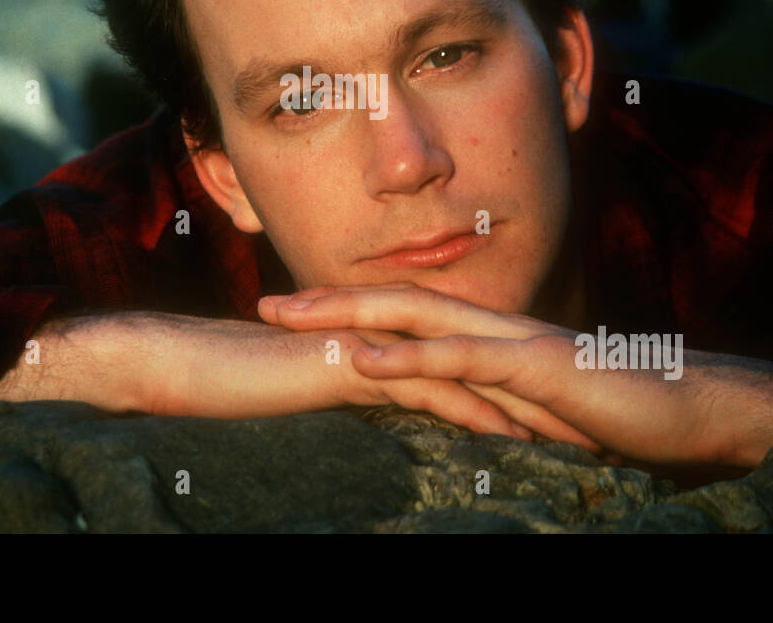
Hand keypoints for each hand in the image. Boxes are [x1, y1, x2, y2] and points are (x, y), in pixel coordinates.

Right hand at [0, 309, 538, 440]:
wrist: (186, 364)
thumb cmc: (235, 382)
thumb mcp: (306, 391)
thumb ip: (344, 394)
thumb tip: (371, 413)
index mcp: (383, 339)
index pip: (458, 360)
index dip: (507, 385)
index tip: (553, 413)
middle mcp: (387, 335)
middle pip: (478, 361)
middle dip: (532, 392)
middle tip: (586, 417)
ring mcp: (375, 345)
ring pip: (465, 373)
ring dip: (518, 405)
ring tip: (570, 434)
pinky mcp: (356, 366)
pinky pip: (426, 391)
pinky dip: (471, 414)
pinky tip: (508, 438)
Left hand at [258, 284, 772, 467]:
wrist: (692, 410)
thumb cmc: (618, 412)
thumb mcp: (539, 410)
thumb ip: (493, 402)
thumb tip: (452, 414)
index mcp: (492, 337)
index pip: (409, 315)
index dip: (351, 310)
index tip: (297, 316)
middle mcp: (496, 327)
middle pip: (397, 302)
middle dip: (329, 300)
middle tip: (265, 304)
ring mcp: (515, 342)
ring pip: (419, 317)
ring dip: (350, 314)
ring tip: (293, 316)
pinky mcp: (538, 367)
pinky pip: (464, 358)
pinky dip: (410, 356)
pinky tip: (366, 358)